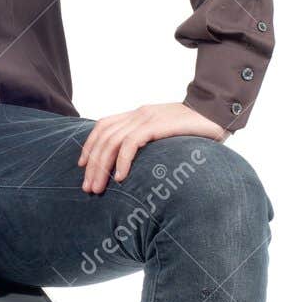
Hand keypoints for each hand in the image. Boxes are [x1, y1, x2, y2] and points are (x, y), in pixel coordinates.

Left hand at [77, 101, 226, 193]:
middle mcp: (139, 114)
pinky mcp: (157, 125)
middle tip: (88, 188)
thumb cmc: (196, 130)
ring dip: (101, 166)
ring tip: (99, 188)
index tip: (82, 166)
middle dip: (92, 164)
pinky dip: (121, 160)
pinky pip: (131, 143)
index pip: (103, 126)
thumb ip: (151, 143)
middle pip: (103, 137)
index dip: (89, 145)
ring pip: (112, 141)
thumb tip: (139, 166)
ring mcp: (147, 118)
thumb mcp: (167, 135)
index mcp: (138, 115)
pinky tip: (120, 178)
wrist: (219, 113)